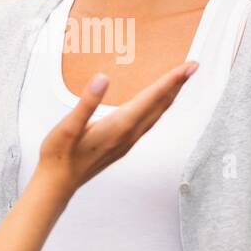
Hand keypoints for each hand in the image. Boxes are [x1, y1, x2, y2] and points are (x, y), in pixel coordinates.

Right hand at [35, 61, 197, 194]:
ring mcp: (127, 142)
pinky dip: (158, 107)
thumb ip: (87, 102)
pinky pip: (148, 122)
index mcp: (119, 126)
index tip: (188, 67)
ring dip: (170, 96)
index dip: (171, 80)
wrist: (57, 184)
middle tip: (193, 66)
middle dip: (177, 85)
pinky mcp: (122, 145)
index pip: (151, 98)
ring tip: (180, 80)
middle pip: (160, 105)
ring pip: (156, 115)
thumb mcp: (68, 126)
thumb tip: (102, 79)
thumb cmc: (59, 155)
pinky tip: (157, 103)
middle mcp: (128, 135)